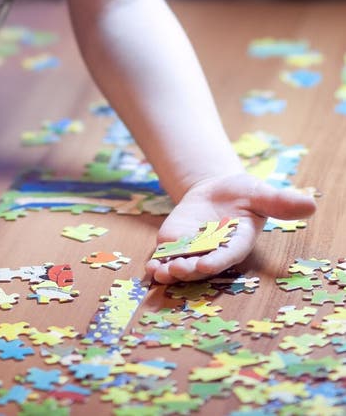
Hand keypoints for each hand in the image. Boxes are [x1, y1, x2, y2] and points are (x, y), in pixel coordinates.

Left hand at [145, 173, 316, 283]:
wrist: (218, 190)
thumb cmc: (243, 193)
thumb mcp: (260, 193)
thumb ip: (280, 201)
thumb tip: (310, 203)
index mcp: (237, 243)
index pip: (227, 255)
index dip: (217, 261)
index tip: (206, 265)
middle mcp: (215, 252)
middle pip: (201, 265)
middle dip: (189, 269)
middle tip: (177, 269)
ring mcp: (194, 251)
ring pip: (182, 266)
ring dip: (170, 271)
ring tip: (159, 272)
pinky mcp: (176, 245)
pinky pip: (167, 258)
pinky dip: (158, 263)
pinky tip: (150, 267)